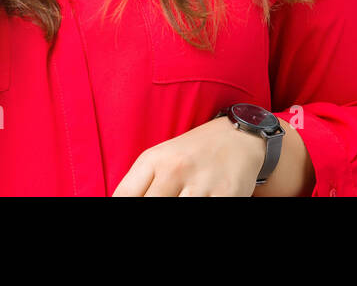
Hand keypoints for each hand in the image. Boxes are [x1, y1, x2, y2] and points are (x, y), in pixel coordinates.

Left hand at [112, 116, 266, 196]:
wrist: (239, 137)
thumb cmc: (192, 153)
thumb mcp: (159, 159)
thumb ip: (136, 185)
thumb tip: (117, 202)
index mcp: (153, 161)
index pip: (124, 196)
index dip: (122, 210)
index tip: (124, 218)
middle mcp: (175, 169)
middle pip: (151, 206)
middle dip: (154, 209)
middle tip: (167, 200)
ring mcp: (201, 183)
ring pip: (179, 211)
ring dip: (179, 211)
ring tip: (182, 199)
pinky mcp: (226, 194)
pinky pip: (206, 211)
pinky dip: (200, 210)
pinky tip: (201, 200)